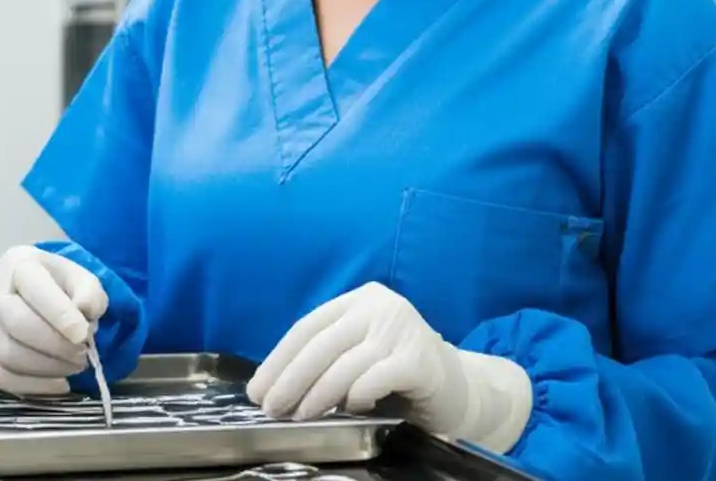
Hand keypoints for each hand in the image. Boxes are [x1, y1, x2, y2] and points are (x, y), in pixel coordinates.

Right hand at [0, 246, 108, 396]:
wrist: (38, 293)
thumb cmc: (61, 285)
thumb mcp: (82, 278)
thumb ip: (89, 292)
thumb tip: (86, 311)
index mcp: (18, 264)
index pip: (34, 288)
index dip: (60, 315)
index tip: (84, 334)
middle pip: (16, 324)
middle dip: (55, 345)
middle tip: (82, 353)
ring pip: (8, 354)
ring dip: (48, 367)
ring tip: (74, 365)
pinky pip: (2, 376)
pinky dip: (34, 386)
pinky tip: (60, 383)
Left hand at [247, 283, 531, 453]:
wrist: (458, 388)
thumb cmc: (397, 374)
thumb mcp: (357, 356)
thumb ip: (324, 361)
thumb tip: (272, 387)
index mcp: (358, 301)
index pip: (307, 328)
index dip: (278, 360)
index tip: (257, 389)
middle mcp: (380, 307)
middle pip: (321, 344)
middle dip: (290, 379)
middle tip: (270, 407)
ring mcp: (401, 329)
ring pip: (344, 363)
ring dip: (316, 393)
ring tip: (299, 415)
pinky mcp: (419, 357)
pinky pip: (375, 378)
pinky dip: (356, 395)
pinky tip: (349, 408)